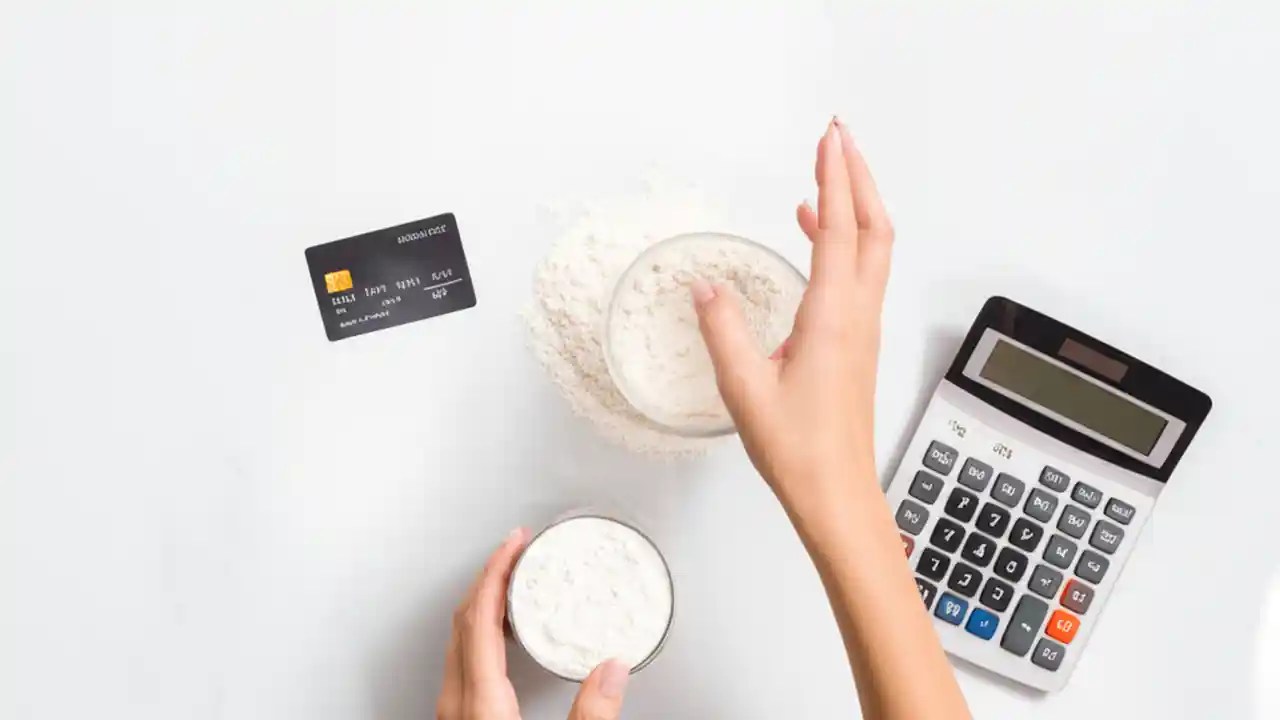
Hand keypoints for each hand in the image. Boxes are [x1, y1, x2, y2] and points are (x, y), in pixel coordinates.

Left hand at [436, 527, 631, 719]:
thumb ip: (589, 713)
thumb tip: (613, 671)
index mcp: (481, 704)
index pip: (479, 618)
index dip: (496, 571)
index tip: (514, 543)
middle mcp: (458, 702)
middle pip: (465, 620)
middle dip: (490, 575)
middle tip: (516, 549)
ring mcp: (454, 710)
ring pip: (460, 637)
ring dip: (484, 600)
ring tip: (512, 579)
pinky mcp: (460, 716)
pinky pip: (463, 656)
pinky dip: (481, 627)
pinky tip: (503, 628)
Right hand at [692, 118, 892, 527]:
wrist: (836, 493)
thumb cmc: (798, 449)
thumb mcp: (745, 388)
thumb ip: (723, 330)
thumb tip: (704, 286)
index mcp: (833, 317)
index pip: (841, 229)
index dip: (836, 177)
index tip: (829, 138)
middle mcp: (857, 315)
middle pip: (873, 227)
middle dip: (857, 176)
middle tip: (837, 138)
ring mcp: (862, 329)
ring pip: (872, 250)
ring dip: (855, 206)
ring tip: (827, 174)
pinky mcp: (857, 343)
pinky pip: (859, 275)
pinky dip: (843, 242)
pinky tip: (816, 238)